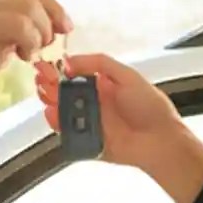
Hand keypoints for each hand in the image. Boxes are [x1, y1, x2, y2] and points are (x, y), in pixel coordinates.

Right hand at [0, 0, 72, 102]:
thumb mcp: (4, 34)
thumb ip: (25, 21)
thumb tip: (59, 19)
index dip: (53, 7)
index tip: (65, 27)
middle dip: (48, 22)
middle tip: (45, 45)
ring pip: (26, 9)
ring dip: (38, 34)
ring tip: (30, 52)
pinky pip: (16, 25)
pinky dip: (29, 41)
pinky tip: (22, 56)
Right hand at [34, 53, 202, 202]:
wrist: (161, 140)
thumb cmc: (149, 105)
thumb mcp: (127, 76)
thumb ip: (98, 64)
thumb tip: (69, 61)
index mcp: (103, 86)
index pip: (74, 76)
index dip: (59, 70)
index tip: (45, 64)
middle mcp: (94, 104)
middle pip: (64, 93)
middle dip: (50, 84)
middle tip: (40, 78)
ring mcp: (90, 123)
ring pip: (63, 112)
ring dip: (50, 101)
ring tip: (43, 93)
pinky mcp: (87, 142)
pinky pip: (68, 132)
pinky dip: (57, 123)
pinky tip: (51, 113)